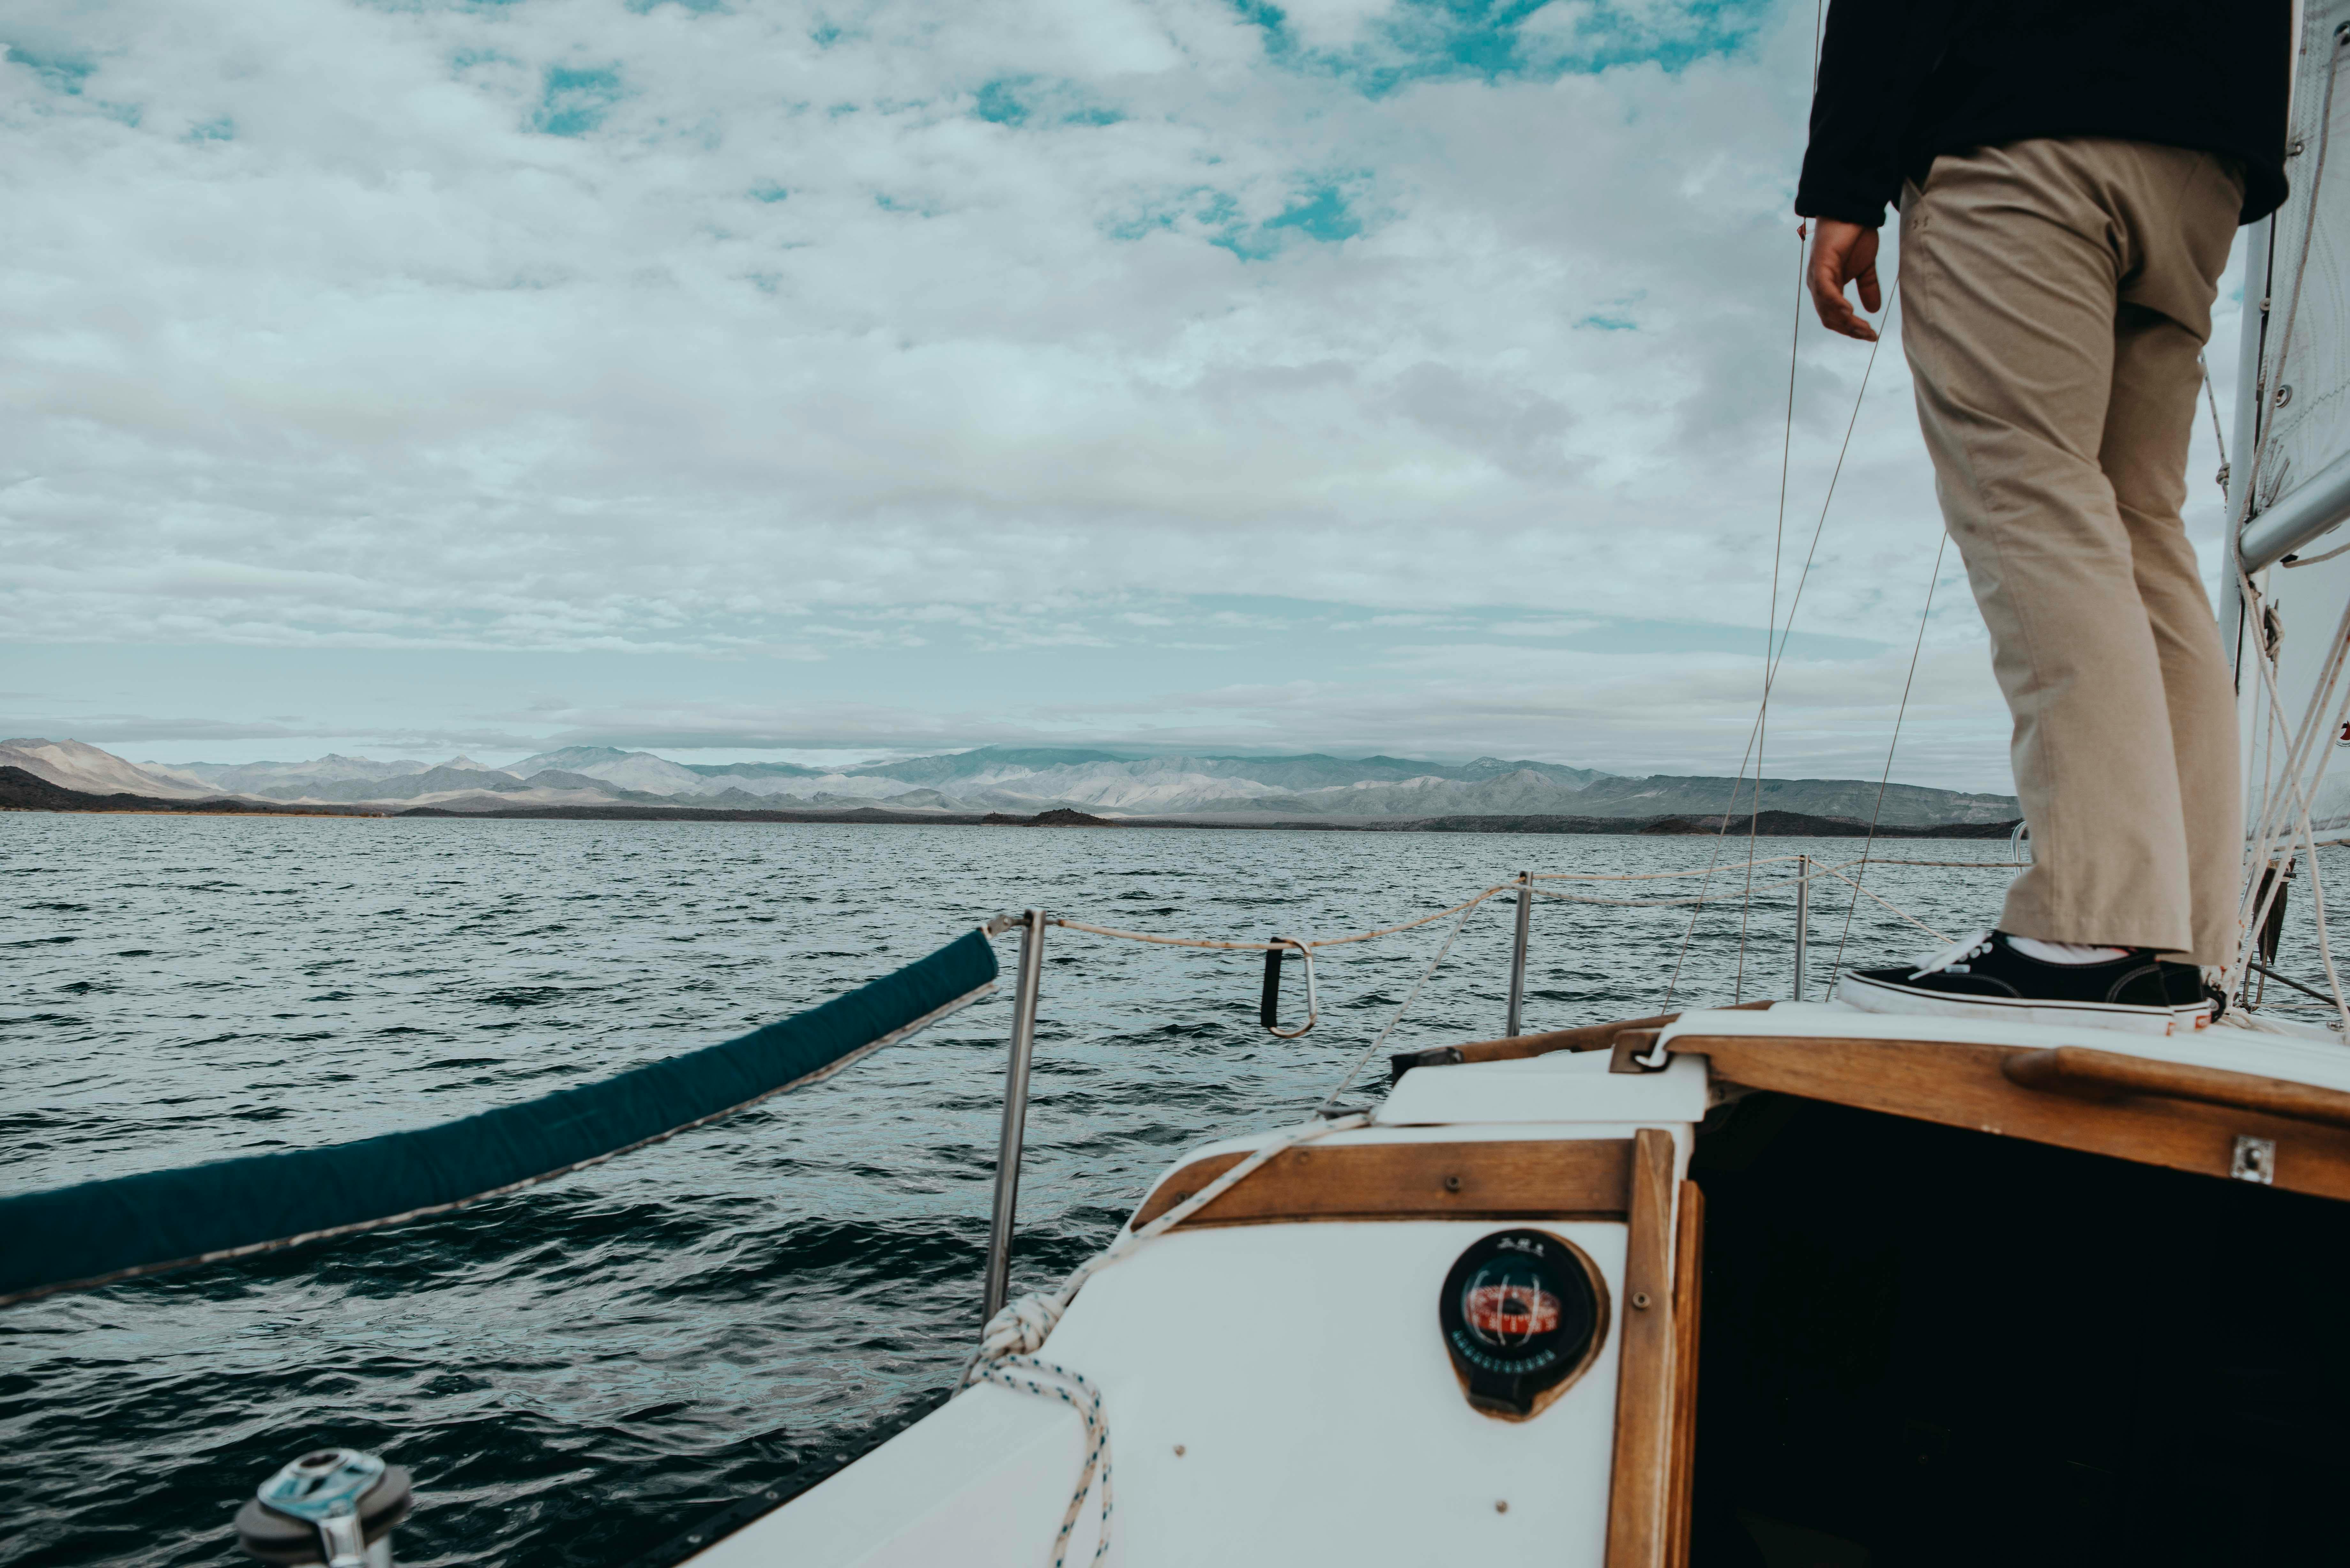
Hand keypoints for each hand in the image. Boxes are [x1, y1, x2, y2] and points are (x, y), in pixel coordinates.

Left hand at [1807, 219, 1881, 341]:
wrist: (1854, 211)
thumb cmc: (1856, 236)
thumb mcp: (1865, 268)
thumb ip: (1868, 288)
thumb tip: (1873, 310)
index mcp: (1828, 288)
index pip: (1835, 317)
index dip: (1851, 329)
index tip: (1870, 336)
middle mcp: (1819, 286)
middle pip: (1830, 319)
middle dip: (1850, 330)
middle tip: (1869, 336)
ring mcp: (1818, 276)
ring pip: (1827, 309)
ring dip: (1846, 322)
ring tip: (1863, 328)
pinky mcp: (1821, 265)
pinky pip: (1826, 291)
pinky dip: (1837, 304)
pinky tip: (1850, 311)